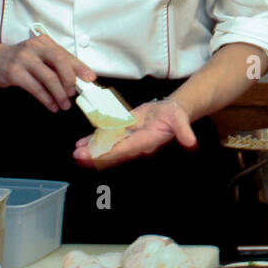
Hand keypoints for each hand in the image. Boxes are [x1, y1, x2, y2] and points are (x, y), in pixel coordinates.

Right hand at [0, 34, 95, 111]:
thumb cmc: (19, 60)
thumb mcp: (38, 57)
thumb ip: (56, 64)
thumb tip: (78, 79)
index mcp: (45, 43)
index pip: (66, 54)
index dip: (80, 67)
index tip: (90, 79)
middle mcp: (35, 47)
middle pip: (59, 62)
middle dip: (70, 80)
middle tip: (74, 94)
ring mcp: (23, 59)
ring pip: (48, 77)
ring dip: (59, 94)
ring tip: (64, 104)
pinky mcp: (14, 72)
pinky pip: (35, 87)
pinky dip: (46, 99)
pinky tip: (51, 105)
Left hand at [72, 98, 197, 169]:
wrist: (171, 112)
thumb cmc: (174, 115)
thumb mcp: (180, 120)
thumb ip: (184, 131)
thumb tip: (191, 142)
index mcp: (146, 142)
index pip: (126, 149)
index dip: (110, 153)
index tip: (95, 155)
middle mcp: (135, 145)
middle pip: (113, 152)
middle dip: (95, 155)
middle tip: (78, 155)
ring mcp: (128, 140)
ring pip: (107, 147)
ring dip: (91, 150)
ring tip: (76, 151)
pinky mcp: (123, 133)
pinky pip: (107, 139)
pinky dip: (94, 141)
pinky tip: (81, 143)